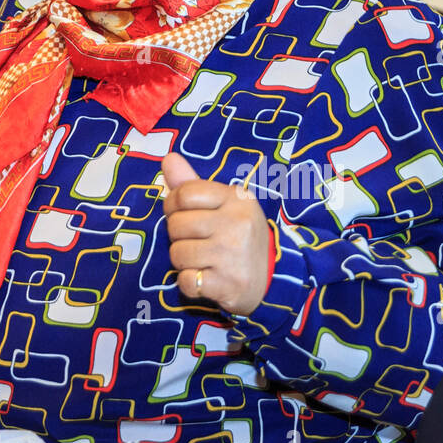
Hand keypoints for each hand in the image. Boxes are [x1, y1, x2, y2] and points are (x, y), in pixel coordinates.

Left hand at [162, 153, 271, 315]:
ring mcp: (234, 255)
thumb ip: (192, 183)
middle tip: (196, 240)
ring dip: (183, 260)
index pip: (183, 194)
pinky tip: (205, 276)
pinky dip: (189, 282)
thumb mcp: (223, 204)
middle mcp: (238, 224)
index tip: (183, 214)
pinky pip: (186, 280)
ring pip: (177, 254)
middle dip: (178, 235)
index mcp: (237, 199)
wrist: (273, 278)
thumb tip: (168, 158)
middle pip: (177, 224)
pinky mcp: (229, 284)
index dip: (174, 205)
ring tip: (202, 259)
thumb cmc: (238, 235)